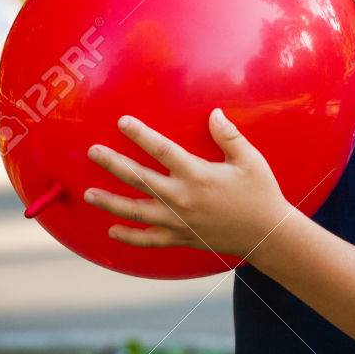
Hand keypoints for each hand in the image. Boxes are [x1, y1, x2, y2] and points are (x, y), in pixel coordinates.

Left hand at [84, 109, 289, 259]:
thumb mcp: (250, 159)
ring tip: (88, 194)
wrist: (266, 234)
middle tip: (92, 152)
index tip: (122, 122)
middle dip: (113, 164)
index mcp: (197, 175)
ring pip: (136, 211)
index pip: (162, 150)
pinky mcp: (180, 238)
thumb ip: (229, 135)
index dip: (140, 135)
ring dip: (110, 202)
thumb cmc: (260, 193)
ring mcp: (178, 221)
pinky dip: (129, 237)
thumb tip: (213, 112)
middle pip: (139, 179)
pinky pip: (149, 240)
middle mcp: (182, 198)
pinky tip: (111, 231)